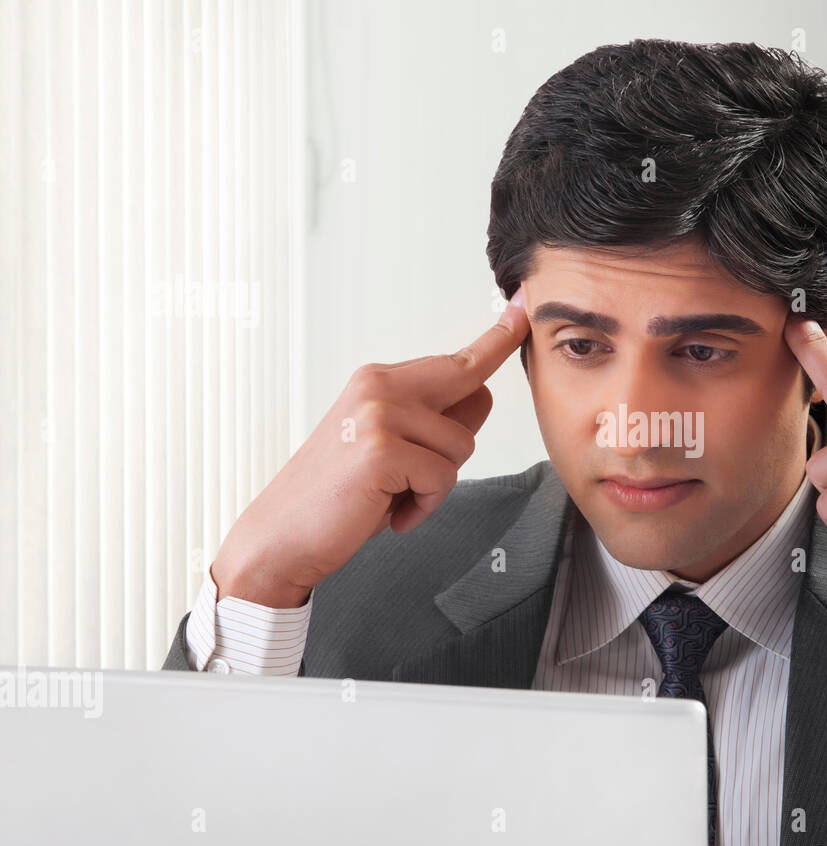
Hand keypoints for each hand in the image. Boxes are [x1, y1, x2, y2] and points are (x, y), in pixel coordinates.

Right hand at [211, 292, 530, 606]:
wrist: (280, 537)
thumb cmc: (338, 497)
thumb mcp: (390, 449)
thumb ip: (434, 421)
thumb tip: (482, 395)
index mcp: (379, 381)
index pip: (455, 359)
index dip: (497, 338)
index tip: (523, 306)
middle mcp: (379, 386)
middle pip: (471, 391)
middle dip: (459, 435)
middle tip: (416, 471)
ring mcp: (379, 414)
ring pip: (461, 447)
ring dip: (435, 486)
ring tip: (390, 497)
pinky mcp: (381, 449)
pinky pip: (442, 479)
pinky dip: (424, 506)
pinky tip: (389, 514)